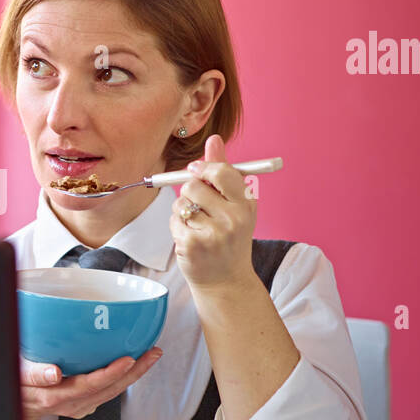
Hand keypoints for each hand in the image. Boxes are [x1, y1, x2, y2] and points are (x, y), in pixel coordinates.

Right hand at [19, 348, 162, 419]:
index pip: (91, 384)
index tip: (129, 359)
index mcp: (59, 396)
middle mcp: (74, 404)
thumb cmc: (18, 385)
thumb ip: (35, 374)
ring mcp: (81, 406)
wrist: (18, 404)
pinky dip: (124, 378)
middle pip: (110, 389)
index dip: (112, 373)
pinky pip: (109, 391)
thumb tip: (54, 372)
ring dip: (135, 374)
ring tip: (150, 355)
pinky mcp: (85, 404)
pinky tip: (134, 365)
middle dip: (135, 371)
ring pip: (113, 391)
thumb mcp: (19, 375)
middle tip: (153, 352)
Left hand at [170, 133, 257, 290]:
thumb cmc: (229, 238)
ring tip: (197, 225)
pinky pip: (174, 221)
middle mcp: (233, 219)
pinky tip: (191, 239)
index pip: (220, 172)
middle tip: (197, 203)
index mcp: (246, 204)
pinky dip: (177, 227)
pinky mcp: (192, 245)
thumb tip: (214, 139)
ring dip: (183, 211)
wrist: (226, 280)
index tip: (197, 171)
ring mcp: (213, 234)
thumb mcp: (234, 205)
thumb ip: (223, 171)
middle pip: (193, 185)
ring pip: (181, 203)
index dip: (203, 168)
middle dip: (189, 191)